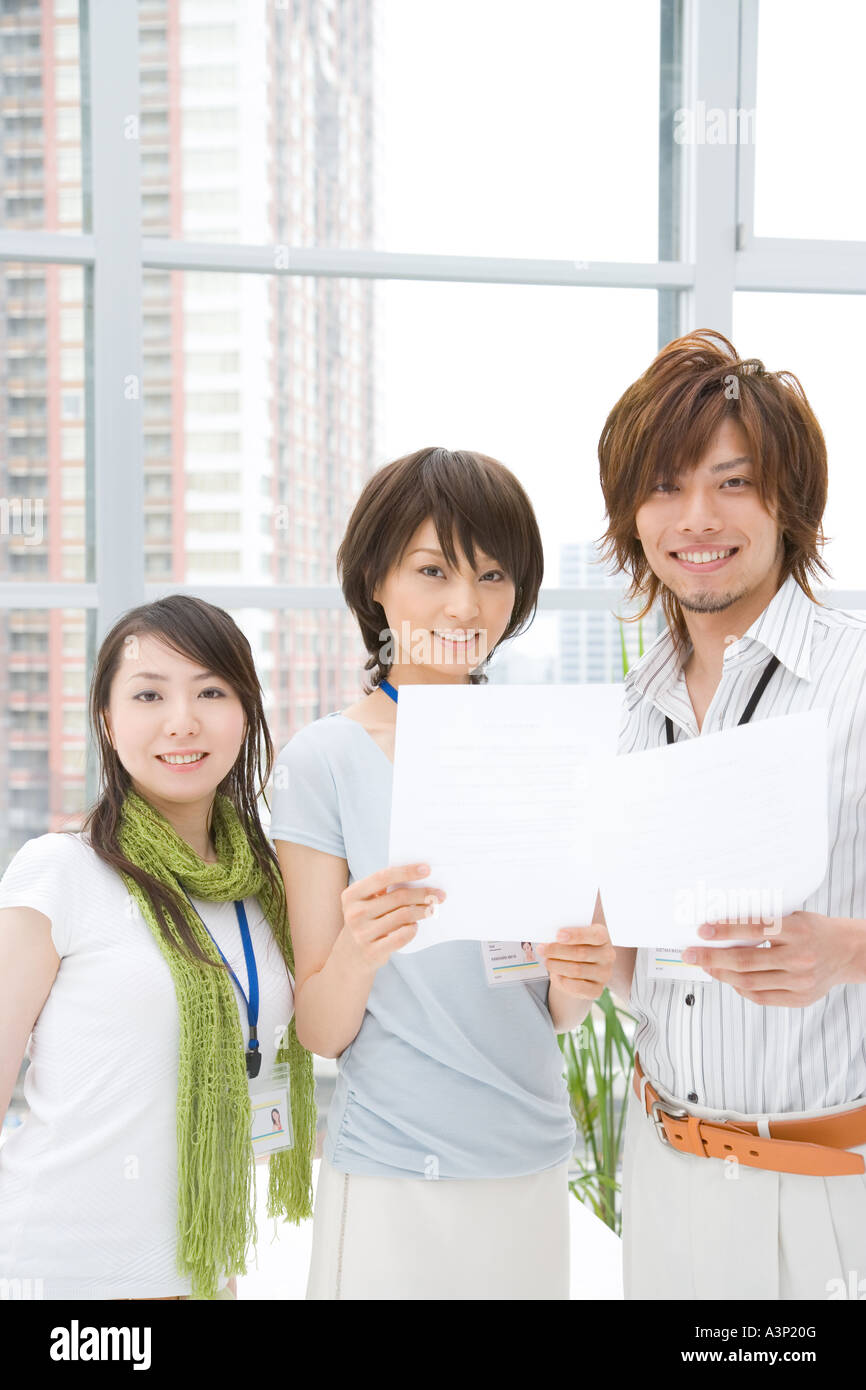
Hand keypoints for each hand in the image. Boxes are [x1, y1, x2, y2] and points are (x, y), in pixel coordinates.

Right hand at [340, 863, 445, 971]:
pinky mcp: (372, 951)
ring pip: (403, 916)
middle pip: (398, 897)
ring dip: (422, 910)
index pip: (383, 877)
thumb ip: (383, 889)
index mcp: (352, 895)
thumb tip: (418, 877)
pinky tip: (415, 926)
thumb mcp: (366, 902)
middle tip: (440, 894)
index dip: (406, 871)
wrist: (351, 956)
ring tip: (431, 908)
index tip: (427, 869)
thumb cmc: (366, 921)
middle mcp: (354, 913)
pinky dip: (412, 929)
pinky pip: (402, 936)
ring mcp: (362, 933)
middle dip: (423, 893)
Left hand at [536, 923, 615, 998]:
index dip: (576, 935)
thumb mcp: (572, 937)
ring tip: (546, 961)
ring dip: (557, 965)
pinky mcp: (597, 989)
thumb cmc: (573, 946)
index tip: (558, 935)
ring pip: (576, 970)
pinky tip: (556, 975)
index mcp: (603, 937)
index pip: (594, 935)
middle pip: (581, 953)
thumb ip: (564, 936)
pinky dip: (563, 981)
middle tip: (542, 949)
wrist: (579, 968)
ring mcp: (604, 974)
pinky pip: (578, 987)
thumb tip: (549, 940)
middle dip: (557, 951)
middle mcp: (607, 955)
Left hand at [681, 911, 865, 1005]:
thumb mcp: (792, 917)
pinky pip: (761, 997)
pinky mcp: (800, 999)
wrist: (846, 951)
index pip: (754, 930)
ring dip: (722, 975)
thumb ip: (763, 923)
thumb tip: (721, 929)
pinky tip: (729, 979)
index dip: (725, 931)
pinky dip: (740, 989)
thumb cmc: (812, 930)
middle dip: (712, 958)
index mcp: (797, 930)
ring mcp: (800, 981)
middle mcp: (799, 957)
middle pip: (745, 961)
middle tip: (691, 954)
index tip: (703, 931)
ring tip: (707, 966)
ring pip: (749, 982)